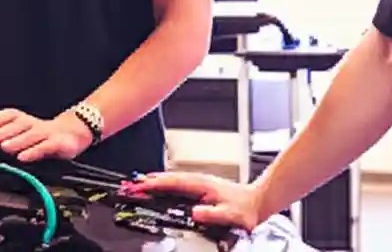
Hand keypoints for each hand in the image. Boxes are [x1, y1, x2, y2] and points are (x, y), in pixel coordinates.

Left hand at [0, 108, 93, 162]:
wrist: (71, 133)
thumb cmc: (37, 134)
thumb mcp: (15, 129)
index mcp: (20, 119)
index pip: (3, 116)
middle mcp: (32, 124)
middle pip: (17, 124)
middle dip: (2, 130)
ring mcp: (46, 133)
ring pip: (31, 134)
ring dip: (17, 140)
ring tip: (4, 147)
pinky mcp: (59, 144)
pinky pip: (46, 147)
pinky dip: (34, 152)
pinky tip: (23, 158)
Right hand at [127, 171, 266, 230]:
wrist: (258, 202)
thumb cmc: (245, 209)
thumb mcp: (229, 214)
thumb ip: (212, 214)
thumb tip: (195, 213)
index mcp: (203, 185)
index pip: (174, 182)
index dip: (157, 184)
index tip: (142, 185)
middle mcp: (200, 181)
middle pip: (170, 178)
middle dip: (151, 180)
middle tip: (133, 184)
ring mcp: (201, 182)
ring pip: (174, 179)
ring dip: (157, 180)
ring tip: (141, 183)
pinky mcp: (202, 187)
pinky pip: (179, 183)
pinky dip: (167, 183)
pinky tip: (163, 186)